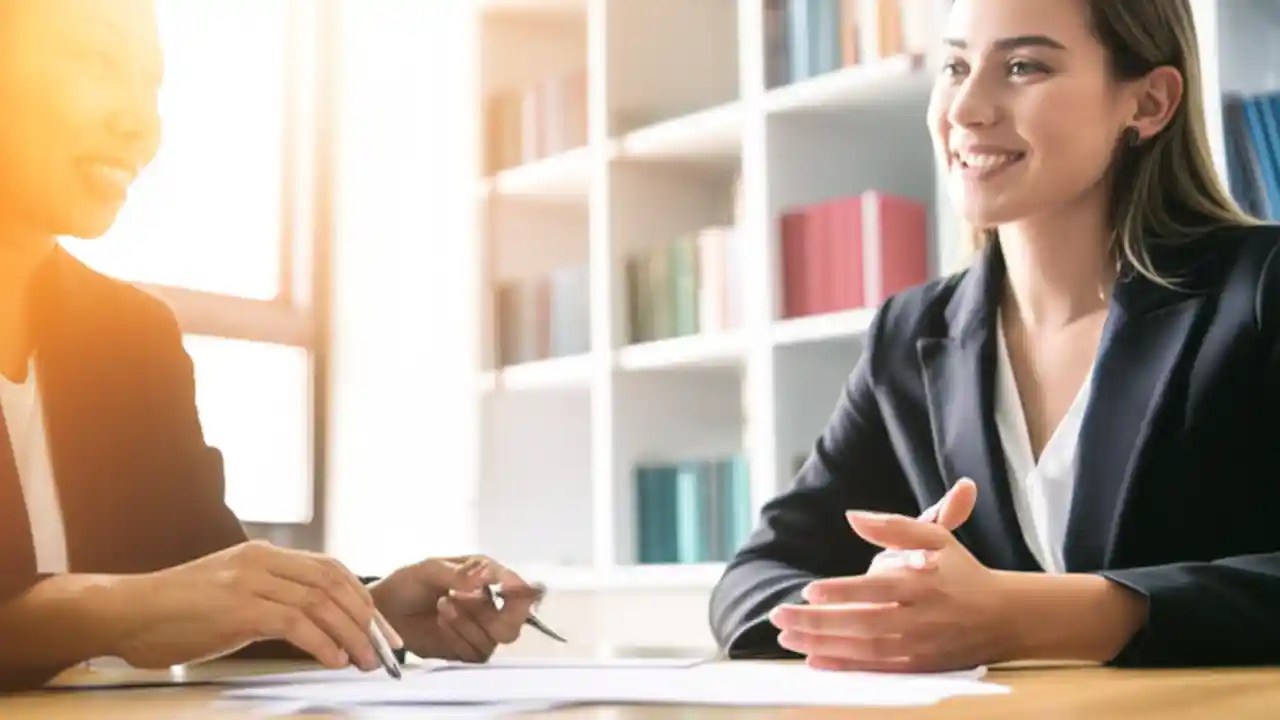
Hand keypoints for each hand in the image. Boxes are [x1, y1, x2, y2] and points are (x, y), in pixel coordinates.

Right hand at [106, 540, 402, 670]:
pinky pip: (294, 623)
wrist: (127, 612)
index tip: (381, 629)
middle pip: (334, 584)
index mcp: (266, 555)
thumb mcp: (234, 593)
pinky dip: (322, 643)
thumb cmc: (177, 611)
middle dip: (367, 619)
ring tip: (366, 661)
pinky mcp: (238, 607)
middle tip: (385, 649)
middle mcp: (263, 561)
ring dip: (351, 635)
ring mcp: (250, 581)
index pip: (331, 570)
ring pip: (320, 603)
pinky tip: (335, 660)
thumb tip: (316, 624)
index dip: (362, 599)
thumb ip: (273, 599)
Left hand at [370, 556, 537, 662]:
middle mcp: (489, 605)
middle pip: (514, 621)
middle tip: (464, 599)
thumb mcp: (429, 570)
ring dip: (468, 622)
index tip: (504, 589)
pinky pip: (475, 654)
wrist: (382, 613)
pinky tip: (441, 623)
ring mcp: (478, 631)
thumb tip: (486, 574)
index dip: (519, 591)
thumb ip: (459, 573)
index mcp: (487, 578)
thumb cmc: (407, 584)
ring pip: (494, 638)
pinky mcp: (465, 652)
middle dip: (493, 614)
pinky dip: (458, 638)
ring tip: (442, 605)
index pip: (518, 589)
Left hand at [769, 479, 1014, 671]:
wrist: (1004, 616)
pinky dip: (845, 668)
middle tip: (779, 615)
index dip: (842, 592)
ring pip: (866, 650)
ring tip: (787, 636)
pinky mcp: (920, 668)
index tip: (809, 591)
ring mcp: (920, 648)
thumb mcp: (934, 537)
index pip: (877, 589)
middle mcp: (921, 619)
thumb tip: (851, 516)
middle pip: (864, 624)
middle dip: (818, 622)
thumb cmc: (960, 571)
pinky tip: (814, 661)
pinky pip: (877, 672)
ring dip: (823, 646)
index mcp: (923, 584)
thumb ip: (892, 526)